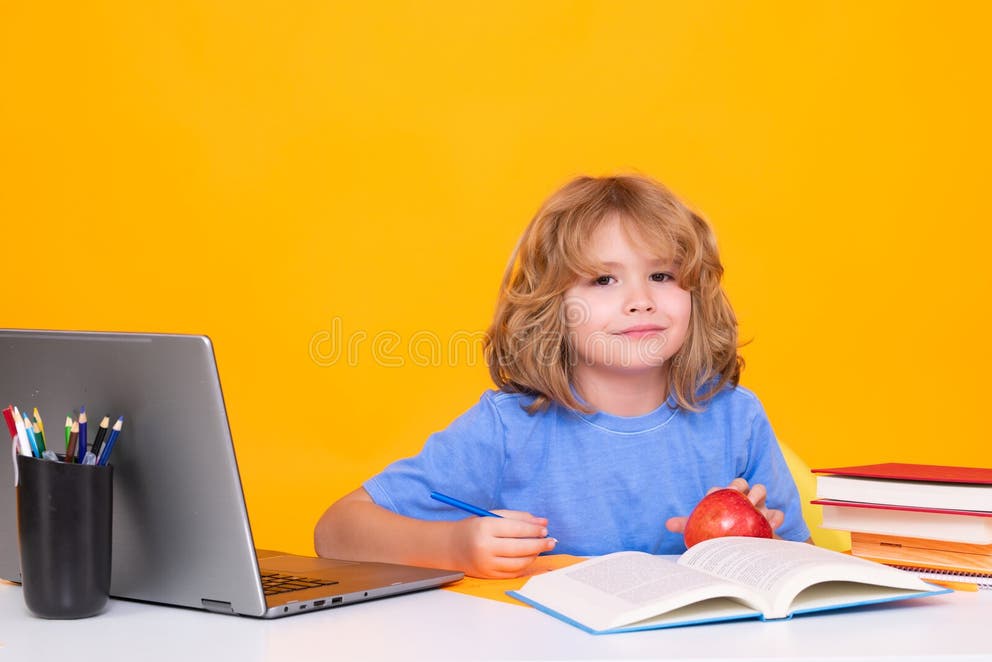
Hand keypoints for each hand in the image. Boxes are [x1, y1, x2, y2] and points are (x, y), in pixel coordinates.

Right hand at [448, 510, 556, 577]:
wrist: (451, 546)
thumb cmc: (474, 528)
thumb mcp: (492, 516)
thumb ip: (518, 517)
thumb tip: (542, 523)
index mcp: (484, 527)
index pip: (516, 529)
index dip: (533, 530)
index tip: (545, 529)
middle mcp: (484, 547)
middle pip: (520, 548)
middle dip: (539, 544)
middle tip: (551, 541)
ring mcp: (486, 563)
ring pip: (519, 562)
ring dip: (534, 555)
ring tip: (541, 548)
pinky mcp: (488, 575)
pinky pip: (513, 572)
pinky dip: (524, 565)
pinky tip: (530, 557)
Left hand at [664, 478, 784, 535]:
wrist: (743, 555)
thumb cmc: (721, 538)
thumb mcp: (703, 532)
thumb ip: (686, 525)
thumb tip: (667, 523)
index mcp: (724, 499)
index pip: (720, 489)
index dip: (717, 490)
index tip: (714, 495)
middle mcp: (740, 500)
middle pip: (741, 483)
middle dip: (739, 485)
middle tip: (735, 494)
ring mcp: (757, 507)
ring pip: (760, 490)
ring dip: (758, 494)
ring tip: (754, 505)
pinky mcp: (771, 519)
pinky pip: (777, 513)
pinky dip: (776, 516)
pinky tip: (771, 523)